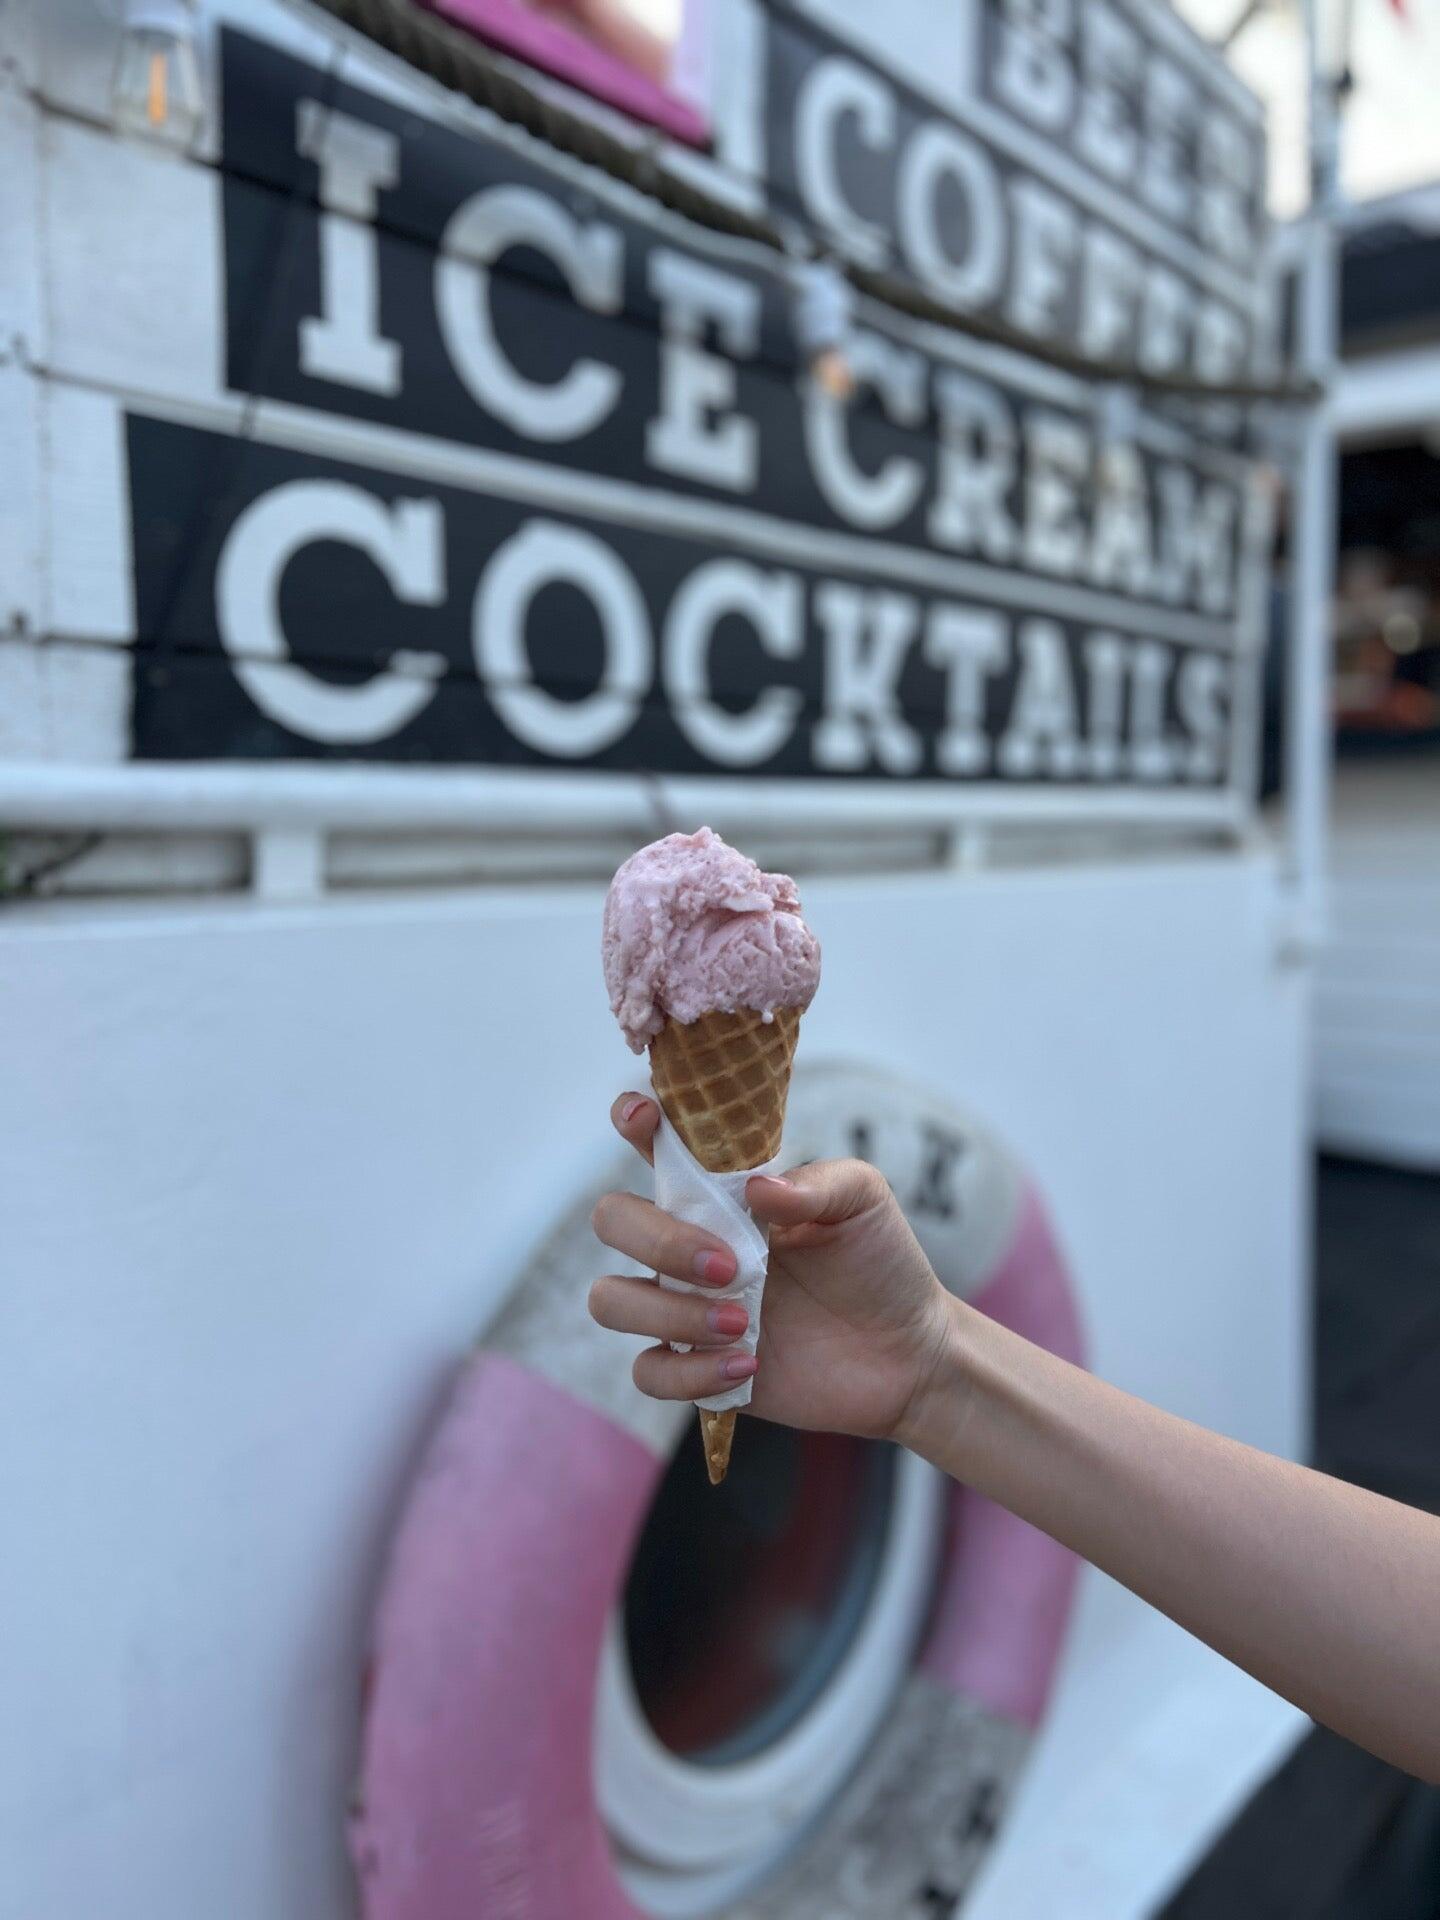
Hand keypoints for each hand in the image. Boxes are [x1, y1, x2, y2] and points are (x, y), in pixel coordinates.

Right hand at [589, 1093, 955, 1441]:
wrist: (909, 1352)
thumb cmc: (880, 1263)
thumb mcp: (864, 1202)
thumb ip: (818, 1183)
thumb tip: (759, 1188)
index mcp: (720, 1194)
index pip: (654, 1146)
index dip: (633, 1122)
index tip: (643, 1118)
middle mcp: (688, 1244)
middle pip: (612, 1220)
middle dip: (658, 1241)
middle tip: (730, 1267)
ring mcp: (686, 1307)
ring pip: (610, 1299)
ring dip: (669, 1312)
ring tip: (743, 1324)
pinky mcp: (697, 1369)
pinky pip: (649, 1372)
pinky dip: (691, 1372)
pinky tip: (749, 1365)